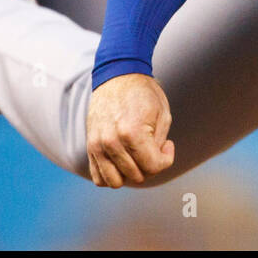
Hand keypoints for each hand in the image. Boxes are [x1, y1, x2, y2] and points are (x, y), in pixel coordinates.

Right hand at [86, 73, 175, 187]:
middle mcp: (111, 142)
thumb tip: (153, 164)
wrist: (117, 75)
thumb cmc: (144, 93)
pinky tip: (124, 160)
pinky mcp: (90, 146)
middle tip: (154, 144)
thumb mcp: (163, 115)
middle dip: (151, 164)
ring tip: (138, 155)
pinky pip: (99, 177)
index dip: (166, 159)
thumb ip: (159, 145)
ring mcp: (97, 145)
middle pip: (137, 176)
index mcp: (132, 133)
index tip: (168, 144)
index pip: (153, 167)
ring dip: (131, 173)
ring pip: (115, 182)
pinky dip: (112, 175)